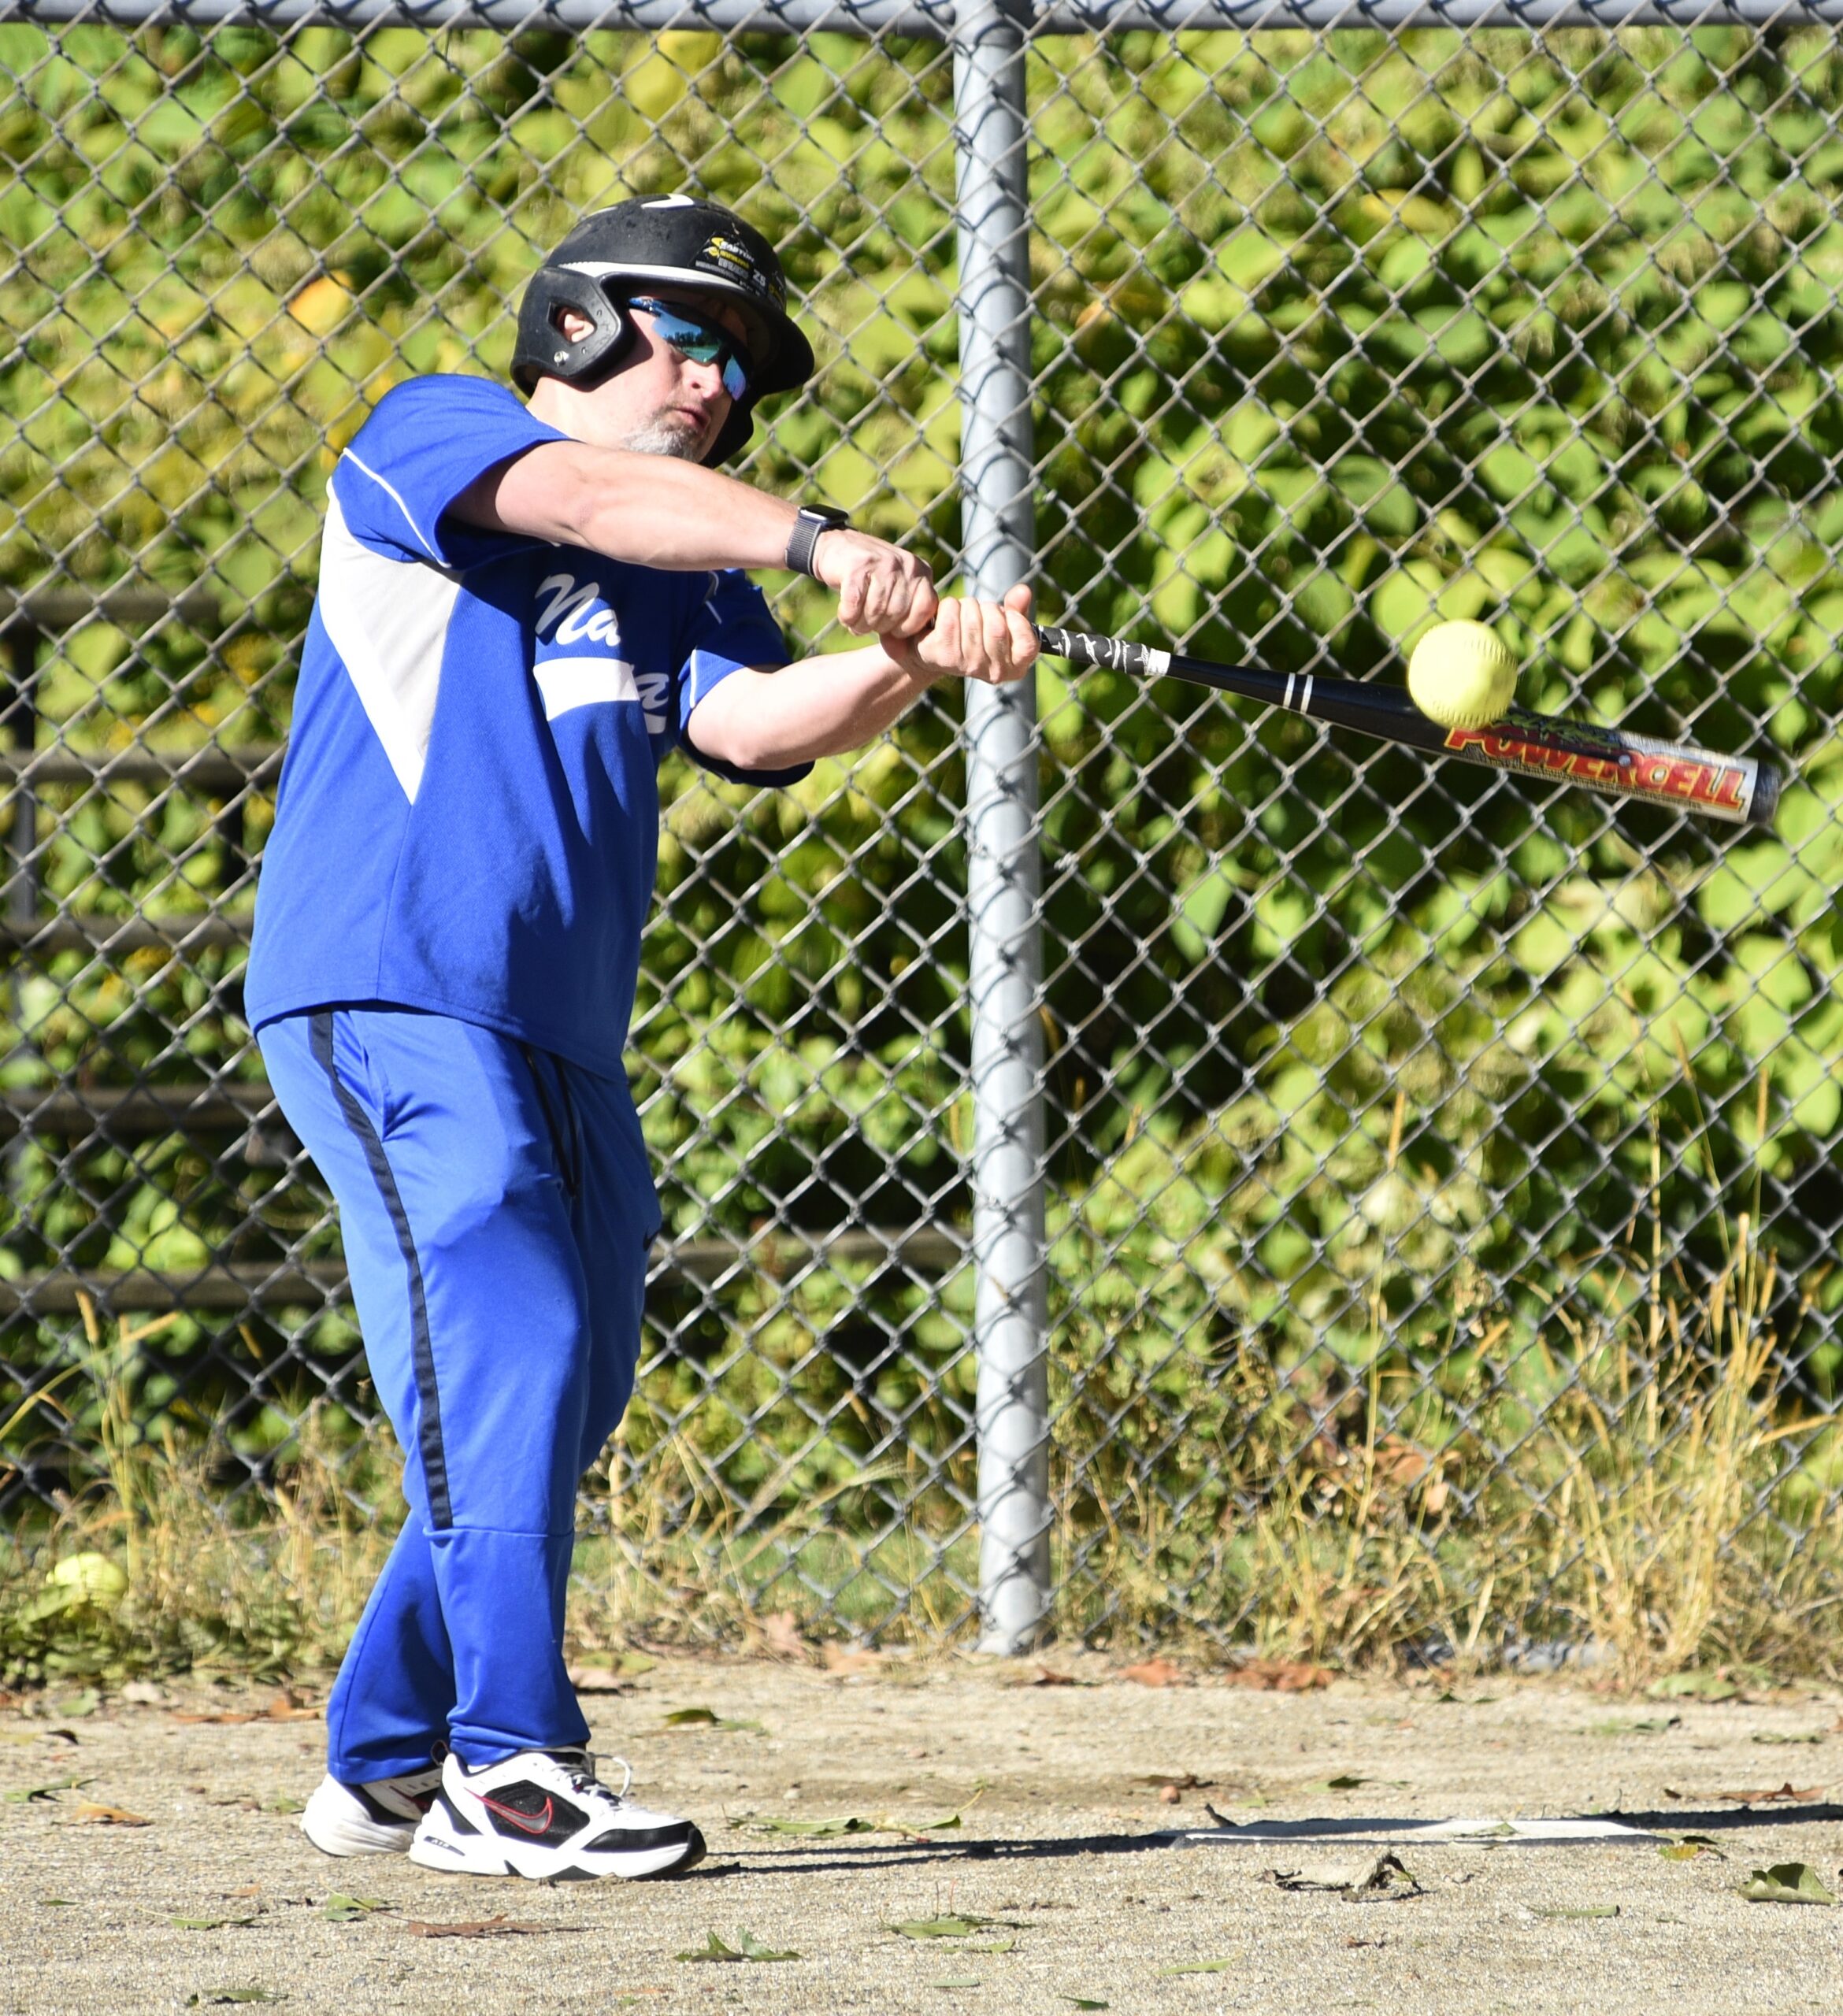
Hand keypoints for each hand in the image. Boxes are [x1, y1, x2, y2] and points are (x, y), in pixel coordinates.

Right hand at [813, 529, 937, 637]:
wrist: (838, 549)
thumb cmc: (868, 581)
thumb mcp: (891, 599)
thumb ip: (899, 626)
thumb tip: (900, 655)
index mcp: (921, 573)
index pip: (925, 610)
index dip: (906, 627)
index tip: (890, 628)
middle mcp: (906, 565)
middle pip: (897, 614)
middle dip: (878, 627)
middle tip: (866, 623)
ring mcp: (883, 563)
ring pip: (875, 611)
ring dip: (860, 624)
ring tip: (855, 619)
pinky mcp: (857, 565)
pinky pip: (854, 604)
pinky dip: (847, 616)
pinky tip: (844, 613)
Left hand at [881, 583, 1036, 683]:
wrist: (935, 653)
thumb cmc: (976, 635)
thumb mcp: (1003, 623)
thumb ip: (1018, 609)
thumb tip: (1023, 591)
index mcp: (1014, 668)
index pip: (1027, 644)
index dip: (1017, 621)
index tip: (1007, 615)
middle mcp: (993, 672)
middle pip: (997, 626)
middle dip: (988, 608)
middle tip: (980, 614)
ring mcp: (967, 665)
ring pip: (973, 616)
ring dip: (967, 605)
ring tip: (962, 616)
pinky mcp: (943, 654)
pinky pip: (951, 612)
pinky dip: (948, 606)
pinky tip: (945, 618)